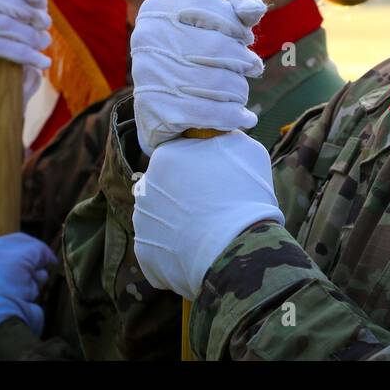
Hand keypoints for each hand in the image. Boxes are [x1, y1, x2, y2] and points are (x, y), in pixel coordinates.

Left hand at [0, 233, 56, 359]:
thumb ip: (36, 248)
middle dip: (26, 265)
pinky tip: (28, 299)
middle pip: (9, 260)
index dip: (18, 245)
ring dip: (30, 279)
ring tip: (31, 286)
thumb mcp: (24, 251)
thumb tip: (46, 257)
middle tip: (34, 269)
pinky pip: (16, 296)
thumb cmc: (2, 281)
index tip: (31, 252)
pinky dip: (26, 296)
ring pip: (15, 278)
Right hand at [131, 0, 265, 154]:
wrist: (161, 98)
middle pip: (214, 47)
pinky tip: (243, 117)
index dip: (235, 25)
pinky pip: (205, 112)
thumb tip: (253, 11)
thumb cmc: (198, 47)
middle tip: (252, 67)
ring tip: (242, 91)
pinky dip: (232, 116)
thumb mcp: (218, 16)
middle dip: (242, 60)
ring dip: (239, 89)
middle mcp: (148, 36)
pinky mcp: (153, 107)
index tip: (245, 38)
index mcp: (161, 7)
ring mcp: (148, 72)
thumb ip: (241, 3)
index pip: (207, 6)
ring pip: (214, 81)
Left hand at [132, 133, 282, 298]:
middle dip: (187, 195)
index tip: (219, 181)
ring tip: (210, 232)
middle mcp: (146, 187)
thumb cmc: (246, 195)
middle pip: (168, 188)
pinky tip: (200, 251)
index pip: (180, 157)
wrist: (238, 248)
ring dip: (181, 222)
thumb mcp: (246, 150)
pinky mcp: (144, 253)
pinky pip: (162, 248)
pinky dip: (178, 250)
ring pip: (164, 218)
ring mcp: (142, 222)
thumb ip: (225, 138)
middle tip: (216, 206)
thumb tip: (219, 136)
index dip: (201, 169)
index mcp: (166, 156)